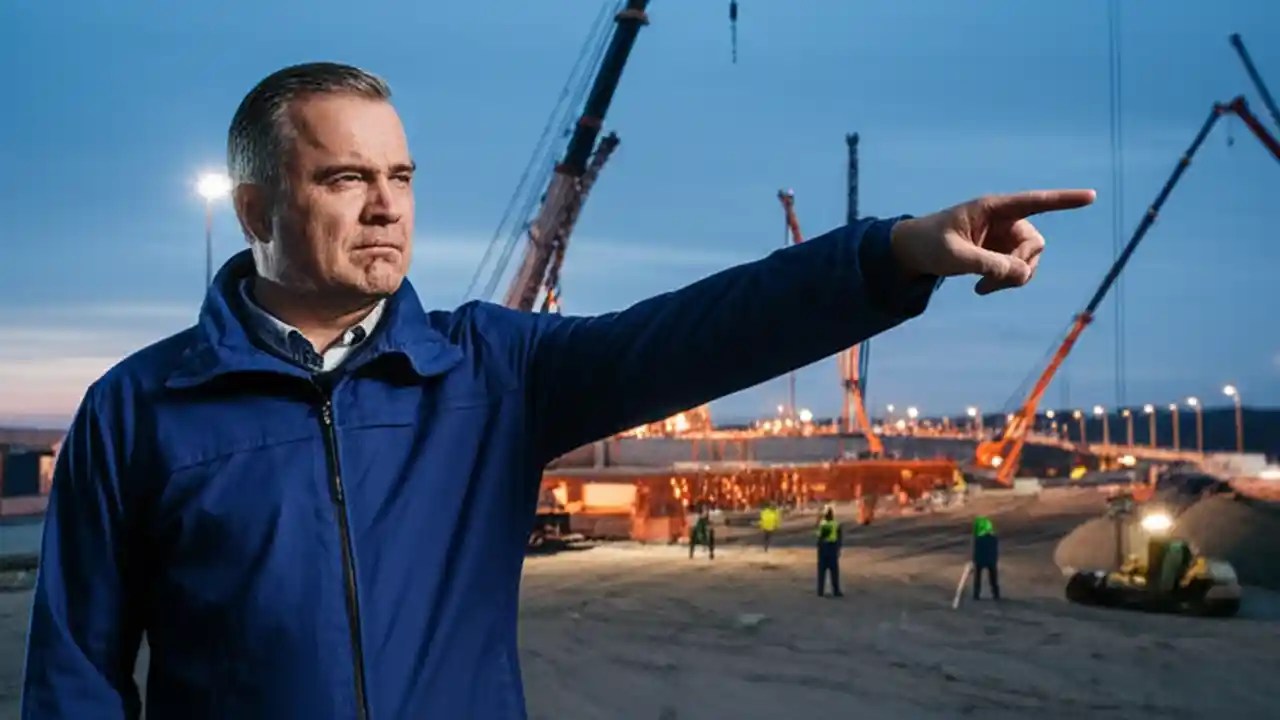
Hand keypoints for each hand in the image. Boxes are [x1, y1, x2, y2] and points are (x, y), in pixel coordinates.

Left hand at [890, 189, 1096, 294]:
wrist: (913, 252)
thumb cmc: (929, 244)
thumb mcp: (953, 256)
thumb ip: (987, 264)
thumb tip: (1022, 273)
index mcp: (992, 208)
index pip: (1034, 202)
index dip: (1063, 200)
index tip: (1091, 196)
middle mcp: (1005, 220)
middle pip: (1034, 244)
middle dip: (1020, 266)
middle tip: (992, 282)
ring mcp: (1005, 237)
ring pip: (1029, 261)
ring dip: (1012, 278)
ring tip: (982, 288)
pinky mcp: (1002, 253)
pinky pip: (1018, 271)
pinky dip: (1005, 282)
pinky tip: (980, 288)